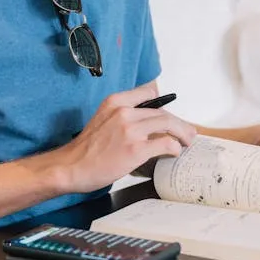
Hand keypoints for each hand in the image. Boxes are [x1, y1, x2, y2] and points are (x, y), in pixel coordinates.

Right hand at [56, 84, 197, 192]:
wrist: (71, 166)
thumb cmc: (86, 149)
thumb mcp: (103, 120)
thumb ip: (123, 116)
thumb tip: (147, 123)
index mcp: (115, 102)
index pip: (148, 93)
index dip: (163, 104)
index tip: (170, 115)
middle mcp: (124, 112)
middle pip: (162, 111)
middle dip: (179, 122)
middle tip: (188, 132)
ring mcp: (130, 130)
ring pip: (168, 124)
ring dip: (182, 133)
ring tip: (187, 141)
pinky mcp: (136, 149)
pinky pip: (165, 143)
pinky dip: (174, 147)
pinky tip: (174, 152)